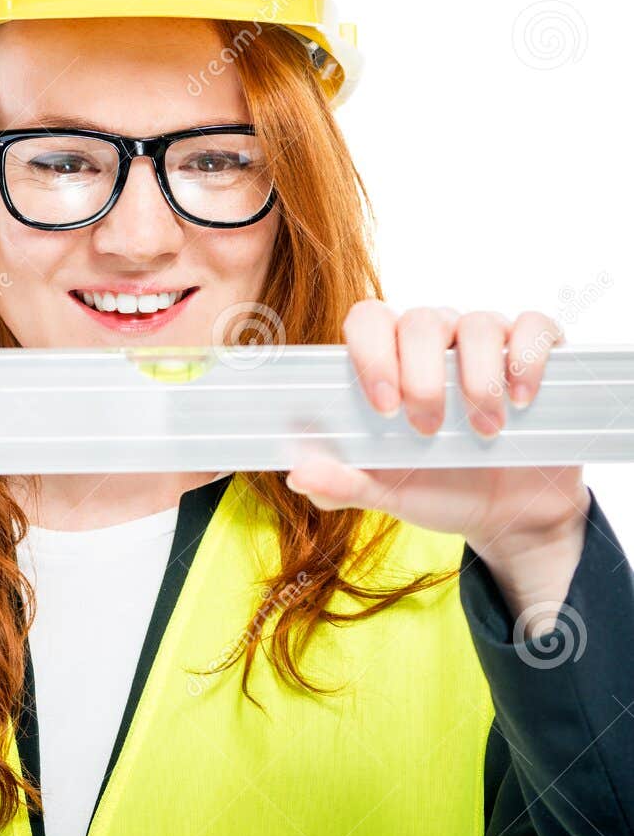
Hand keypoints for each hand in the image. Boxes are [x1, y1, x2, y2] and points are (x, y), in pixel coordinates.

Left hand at [285, 303, 591, 625]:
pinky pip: (534, 328)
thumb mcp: (387, 493)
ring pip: (478, 323)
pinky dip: (527, 359)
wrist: (505, 514)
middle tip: (428, 430)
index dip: (372, 353)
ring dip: (479, 380)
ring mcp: (488, 342)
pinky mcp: (537, 353)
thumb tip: (298, 473)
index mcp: (391, 361)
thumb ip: (342, 483)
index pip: (369, 321)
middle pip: (422, 321)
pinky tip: (520, 400)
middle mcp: (437, 341)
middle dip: (423, 378)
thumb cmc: (438, 488)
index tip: (383, 408)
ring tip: (484, 430)